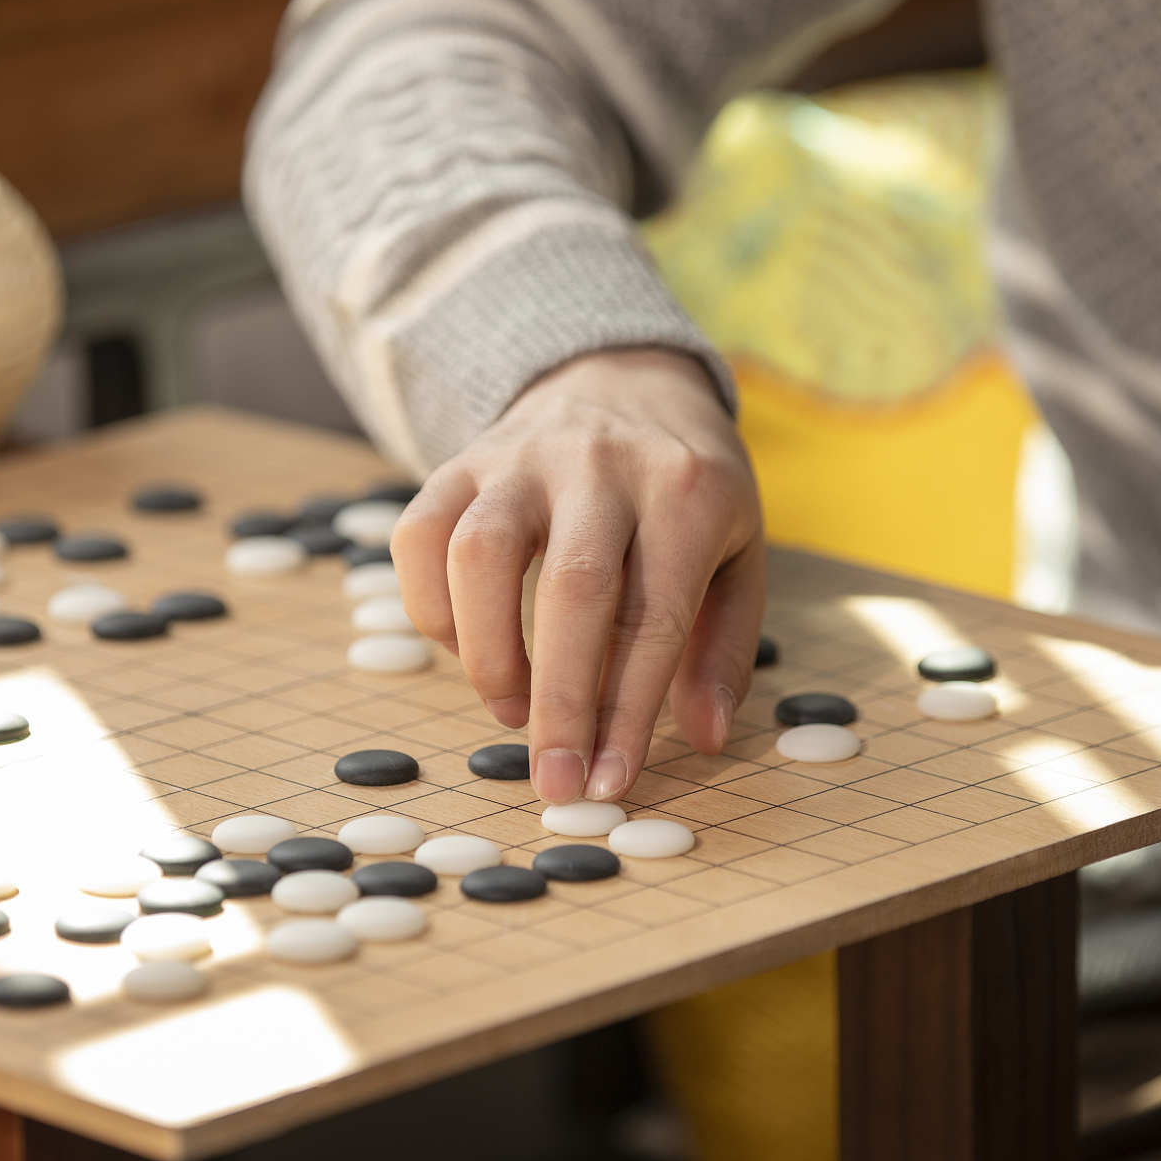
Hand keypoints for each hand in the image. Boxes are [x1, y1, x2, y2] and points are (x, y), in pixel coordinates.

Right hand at [390, 347, 764, 803]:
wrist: (624, 377)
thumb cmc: (687, 492)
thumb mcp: (737, 555)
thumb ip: (723, 647)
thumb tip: (704, 738)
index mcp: (688, 493)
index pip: (653, 618)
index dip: (627, 711)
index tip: (609, 783)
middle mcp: (603, 466)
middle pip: (570, 591)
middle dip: (558, 702)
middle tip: (553, 782)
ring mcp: (524, 457)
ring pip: (481, 554)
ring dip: (487, 654)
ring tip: (511, 710)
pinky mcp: (462, 459)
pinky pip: (422, 534)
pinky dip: (431, 607)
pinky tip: (464, 645)